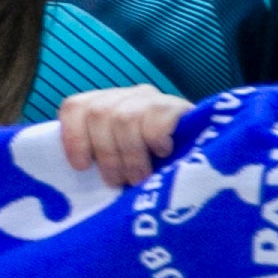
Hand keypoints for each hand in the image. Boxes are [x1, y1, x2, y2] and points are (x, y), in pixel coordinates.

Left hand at [52, 85, 197, 193]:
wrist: (204, 160)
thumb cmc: (150, 168)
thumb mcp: (117, 162)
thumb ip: (96, 159)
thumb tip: (75, 175)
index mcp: (104, 105)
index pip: (75, 106)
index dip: (73, 136)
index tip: (81, 166)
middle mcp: (125, 96)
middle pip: (99, 114)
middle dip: (106, 154)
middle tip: (117, 182)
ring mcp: (151, 97)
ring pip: (124, 118)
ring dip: (129, 156)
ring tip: (138, 178)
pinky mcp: (176, 105)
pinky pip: (155, 119)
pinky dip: (154, 141)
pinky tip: (163, 154)